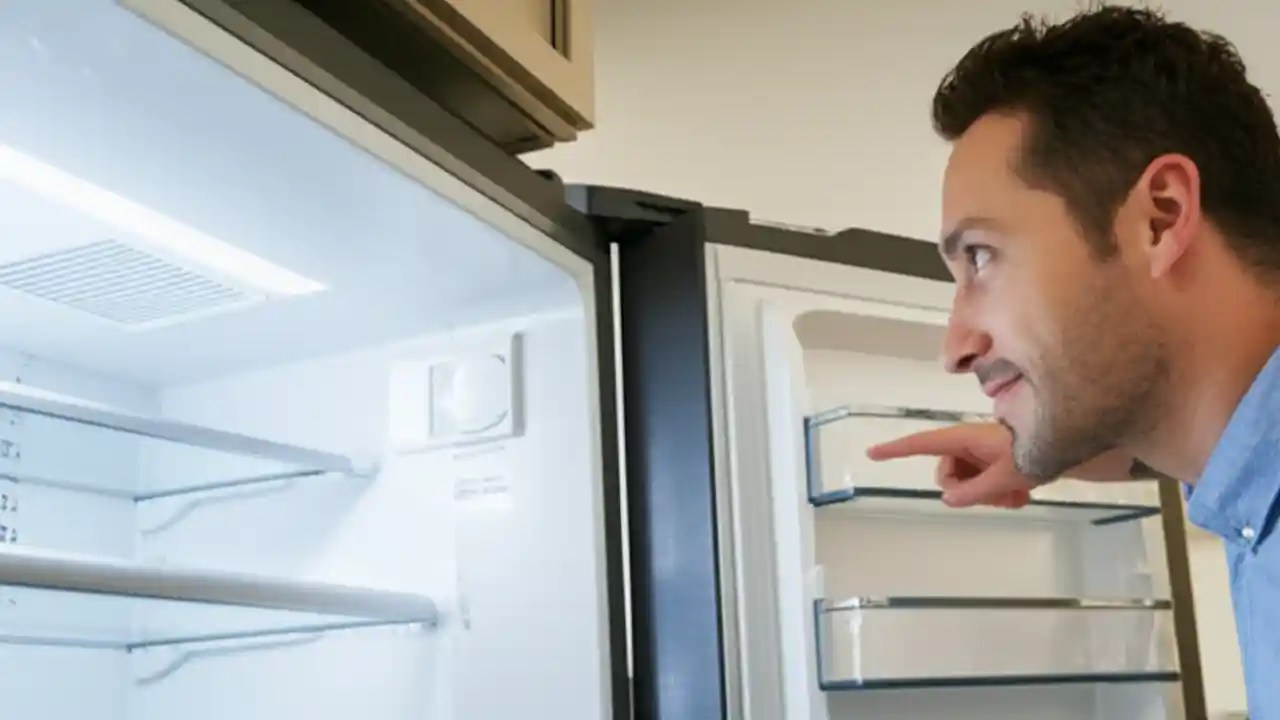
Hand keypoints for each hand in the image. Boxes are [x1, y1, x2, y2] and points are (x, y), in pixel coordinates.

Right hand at [865, 422, 1034, 508]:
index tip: (872, 453)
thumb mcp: (1006, 476)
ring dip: (985, 495)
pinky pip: (980, 482)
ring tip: (1014, 497)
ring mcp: (981, 453)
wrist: (1073, 445)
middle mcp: (968, 445)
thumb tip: (947, 498)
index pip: (922, 444)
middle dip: (967, 490)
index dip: (896, 449)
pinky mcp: (993, 460)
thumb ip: (974, 490)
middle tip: (996, 497)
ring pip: (965, 482)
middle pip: (946, 473)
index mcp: (964, 439)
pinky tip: (1019, 496)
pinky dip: (996, 493)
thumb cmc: (1037, 452)